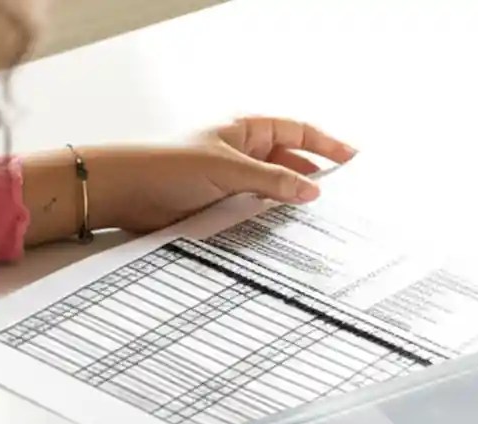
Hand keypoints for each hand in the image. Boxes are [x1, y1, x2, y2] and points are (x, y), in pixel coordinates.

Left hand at [92, 116, 355, 233]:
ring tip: (321, 222)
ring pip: (275, 194)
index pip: (297, 132)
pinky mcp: (223, 208)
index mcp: (246, 131)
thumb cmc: (167, 166)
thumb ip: (273, 182)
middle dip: (315, 179)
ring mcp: (234, 182)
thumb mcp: (228, 170)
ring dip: (293, 206)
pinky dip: (272, 224)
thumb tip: (313, 191)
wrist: (124, 193)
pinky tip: (287, 237)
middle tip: (344, 200)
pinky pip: (257, 215)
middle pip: (291, 164)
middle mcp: (243, 154)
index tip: (353, 161)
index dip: (326, 145)